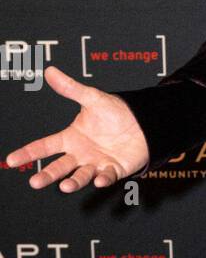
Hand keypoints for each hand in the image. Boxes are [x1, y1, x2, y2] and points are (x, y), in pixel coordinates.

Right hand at [4, 65, 148, 190]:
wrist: (142, 122)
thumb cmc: (115, 112)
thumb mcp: (92, 98)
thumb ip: (71, 88)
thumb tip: (51, 72)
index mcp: (71, 138)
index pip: (45, 146)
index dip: (28, 153)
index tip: (12, 160)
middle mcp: (81, 154)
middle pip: (60, 167)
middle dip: (47, 175)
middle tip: (35, 182)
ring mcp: (97, 163)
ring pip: (81, 175)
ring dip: (73, 182)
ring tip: (65, 186)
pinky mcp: (114, 169)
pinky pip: (107, 176)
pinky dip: (103, 179)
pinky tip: (99, 180)